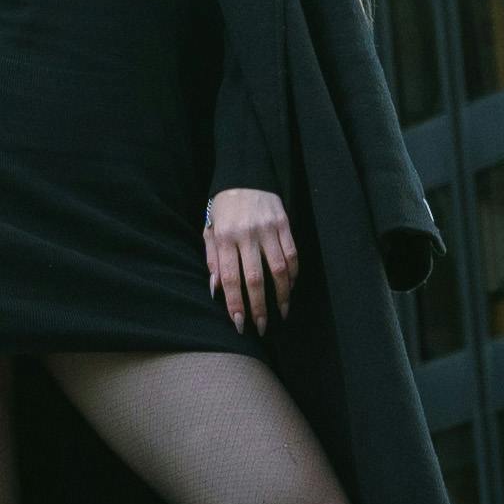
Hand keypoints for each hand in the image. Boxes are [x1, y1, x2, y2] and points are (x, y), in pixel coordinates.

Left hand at [205, 186, 297, 330]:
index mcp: (225, 238)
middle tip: (261, 327)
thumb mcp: (210, 230)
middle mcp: (247, 235)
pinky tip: (290, 287)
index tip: (239, 323)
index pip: (231, 278)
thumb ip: (213, 260)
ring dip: (282, 295)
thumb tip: (216, 290)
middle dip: (259, 307)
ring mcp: (267, 229)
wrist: (244, 176)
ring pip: (278, 269)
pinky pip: (292, 254)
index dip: (236, 304)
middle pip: (255, 279)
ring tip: (281, 312)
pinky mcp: (284, 224)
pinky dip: (293, 273)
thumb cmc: (224, 209)